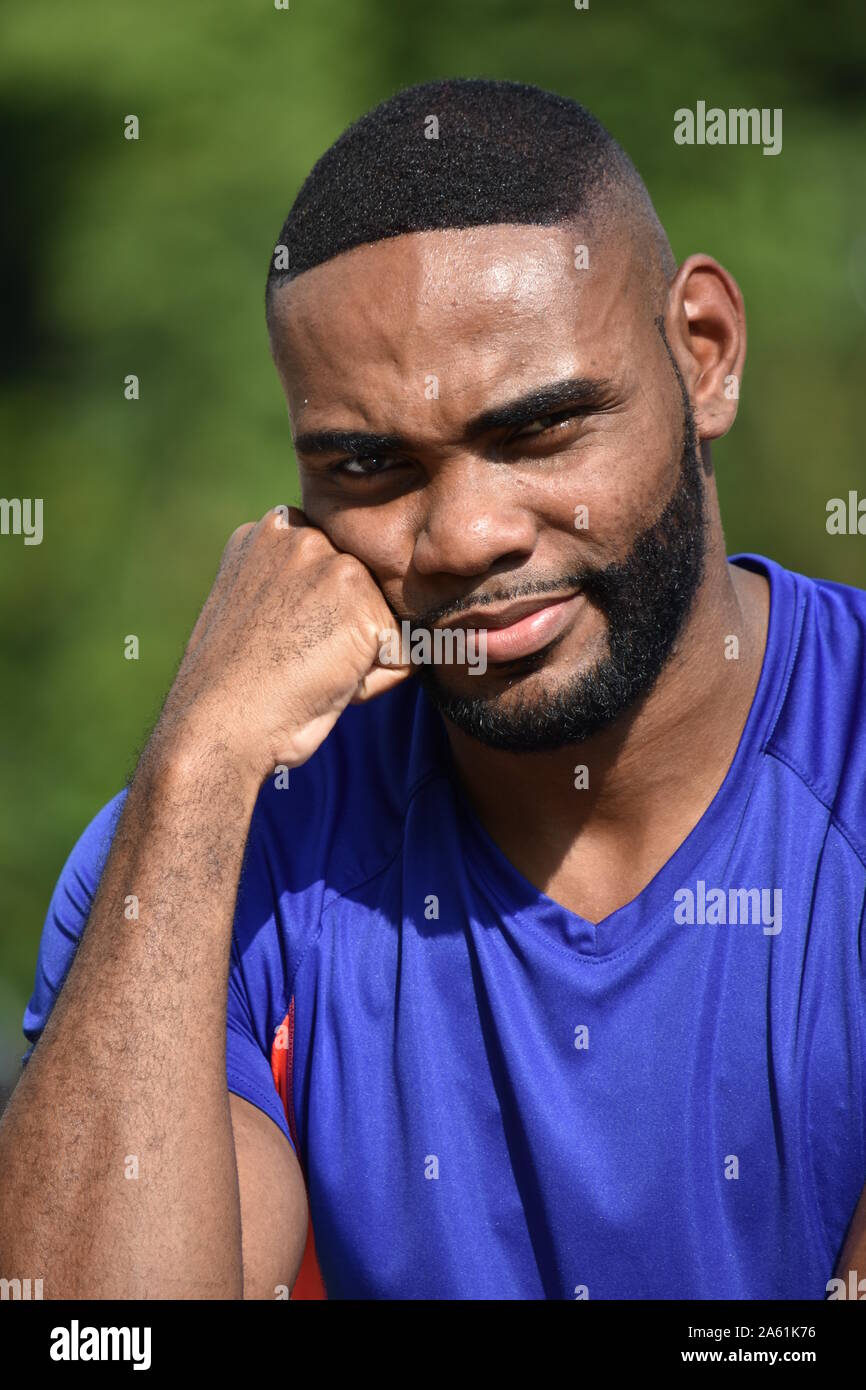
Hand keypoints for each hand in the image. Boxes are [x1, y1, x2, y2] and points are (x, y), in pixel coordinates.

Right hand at [152, 506, 410, 784]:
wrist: (217, 724)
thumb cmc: (231, 686)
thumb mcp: (253, 607)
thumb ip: (291, 585)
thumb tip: (334, 599)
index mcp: (270, 531)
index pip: (333, 565)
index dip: (320, 613)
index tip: (283, 641)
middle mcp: (302, 534)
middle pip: (363, 589)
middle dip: (346, 628)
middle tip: (296, 661)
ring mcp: (334, 564)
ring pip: (385, 619)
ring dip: (361, 655)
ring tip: (309, 671)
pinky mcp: (363, 603)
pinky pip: (402, 653)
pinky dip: (375, 683)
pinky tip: (328, 686)